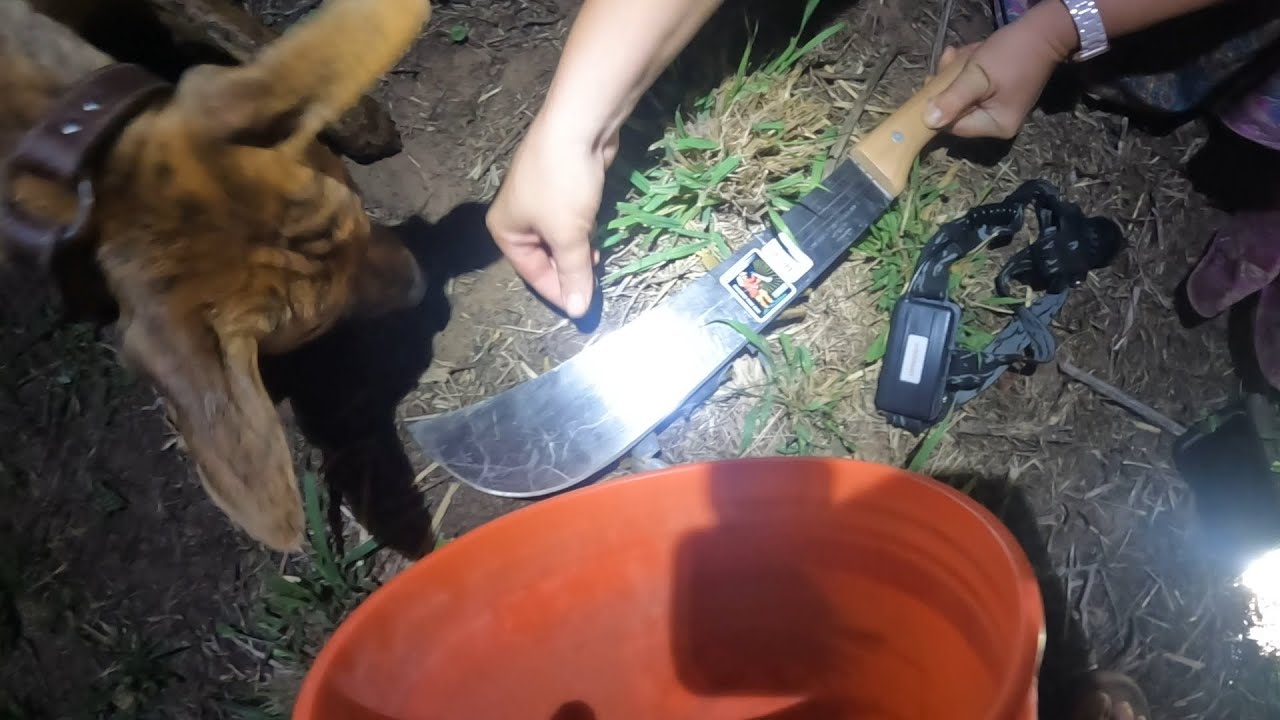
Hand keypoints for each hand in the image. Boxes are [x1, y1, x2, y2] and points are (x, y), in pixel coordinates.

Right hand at [486, 115, 611, 318]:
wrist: (579, 125)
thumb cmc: (563, 184)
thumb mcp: (569, 236)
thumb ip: (574, 274)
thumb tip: (578, 312)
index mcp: (505, 230)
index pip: (532, 274)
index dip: (560, 292)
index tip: (585, 307)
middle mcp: (516, 216)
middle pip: (545, 257)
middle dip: (570, 270)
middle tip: (595, 284)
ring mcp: (538, 200)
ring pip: (560, 239)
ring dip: (579, 251)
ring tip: (597, 259)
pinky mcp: (561, 187)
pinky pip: (570, 220)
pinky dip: (583, 231)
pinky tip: (596, 235)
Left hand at [923, 17, 1070, 138]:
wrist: (1045, 32)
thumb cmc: (1012, 54)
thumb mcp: (978, 76)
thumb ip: (953, 100)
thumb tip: (928, 122)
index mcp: (996, 126)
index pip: (952, 125)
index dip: (938, 104)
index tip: (931, 79)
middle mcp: (998, 123)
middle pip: (956, 110)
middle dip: (949, 82)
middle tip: (950, 58)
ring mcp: (999, 108)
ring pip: (962, 95)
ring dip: (957, 72)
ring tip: (962, 53)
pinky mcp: (999, 94)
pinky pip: (973, 87)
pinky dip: (968, 70)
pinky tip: (971, 54)